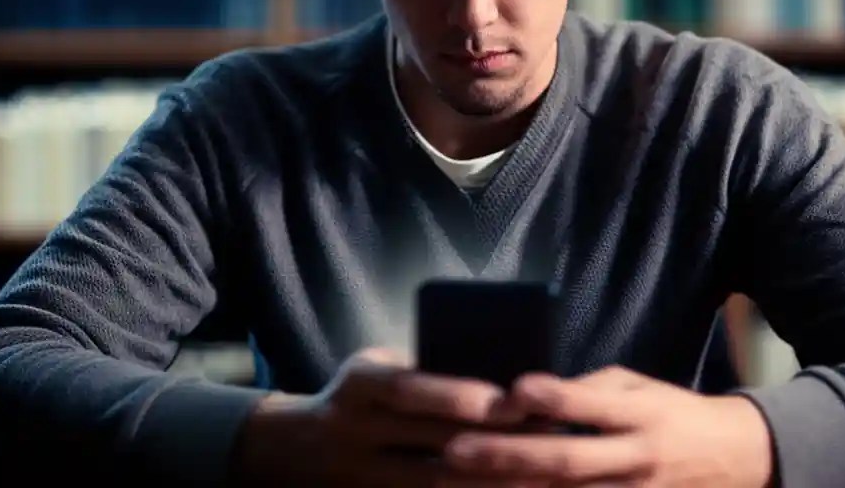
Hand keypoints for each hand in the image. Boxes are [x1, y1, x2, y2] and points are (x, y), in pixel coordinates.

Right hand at [233, 347, 534, 486]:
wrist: (293, 449)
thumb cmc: (359, 396)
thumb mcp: (376, 368)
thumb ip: (423, 370)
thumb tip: (501, 372)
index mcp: (359, 384)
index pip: (410, 389)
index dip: (460, 396)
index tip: (513, 402)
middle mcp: (354, 430)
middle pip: (431, 442)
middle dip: (494, 442)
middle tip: (550, 440)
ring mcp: (360, 476)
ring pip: (434, 485)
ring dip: (491, 481)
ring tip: (541, 474)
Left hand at [440, 366, 774, 487]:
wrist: (740, 460)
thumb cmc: (671, 414)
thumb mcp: (639, 386)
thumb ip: (588, 390)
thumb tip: (526, 396)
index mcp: (639, 413)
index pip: (592, 404)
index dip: (554, 397)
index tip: (512, 390)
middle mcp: (637, 459)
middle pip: (568, 463)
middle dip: (509, 458)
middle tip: (454, 452)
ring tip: (458, 486)